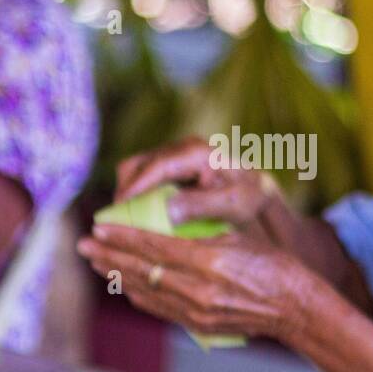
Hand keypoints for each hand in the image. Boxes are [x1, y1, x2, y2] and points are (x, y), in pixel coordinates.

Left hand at [78, 223, 320, 343]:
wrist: (293, 307)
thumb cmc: (271, 263)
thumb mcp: (236, 237)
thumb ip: (196, 234)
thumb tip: (160, 226)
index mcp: (209, 259)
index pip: (153, 245)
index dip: (122, 237)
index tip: (99, 227)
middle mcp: (198, 287)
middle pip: (141, 268)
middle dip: (108, 255)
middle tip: (83, 244)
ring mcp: (195, 310)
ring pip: (145, 289)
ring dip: (117, 274)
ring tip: (95, 260)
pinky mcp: (196, 324)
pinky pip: (158, 307)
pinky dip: (137, 293)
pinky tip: (122, 283)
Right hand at [116, 137, 278, 229]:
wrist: (254, 189)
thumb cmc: (247, 197)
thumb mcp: (233, 204)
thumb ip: (201, 206)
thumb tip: (166, 211)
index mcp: (198, 152)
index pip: (156, 167)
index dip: (134, 189)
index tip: (118, 210)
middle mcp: (180, 147)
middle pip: (135, 166)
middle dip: (125, 194)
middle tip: (123, 223)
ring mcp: (170, 154)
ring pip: (131, 170)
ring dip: (127, 195)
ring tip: (132, 220)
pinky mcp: (163, 164)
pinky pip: (136, 176)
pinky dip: (133, 194)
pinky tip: (142, 213)